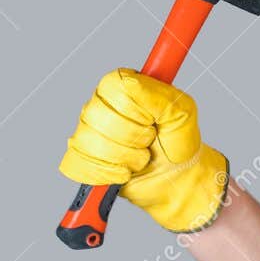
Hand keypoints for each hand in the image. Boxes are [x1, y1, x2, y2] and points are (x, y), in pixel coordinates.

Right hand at [58, 68, 228, 233]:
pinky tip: (123, 172)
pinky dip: (106, 174)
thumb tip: (132, 82)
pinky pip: (77, 164)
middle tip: (149, 141)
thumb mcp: (182, 112)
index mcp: (123, 85)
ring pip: (88, 143)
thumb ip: (160, 94)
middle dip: (133, 138)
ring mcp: (87, 130)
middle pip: (98, 118)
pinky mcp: (80, 157)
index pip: (113, 87)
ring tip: (140, 158)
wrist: (176, 178)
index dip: (135, 110)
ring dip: (123, 158)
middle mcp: (100, 104)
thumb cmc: (178, 143)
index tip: (154, 121)